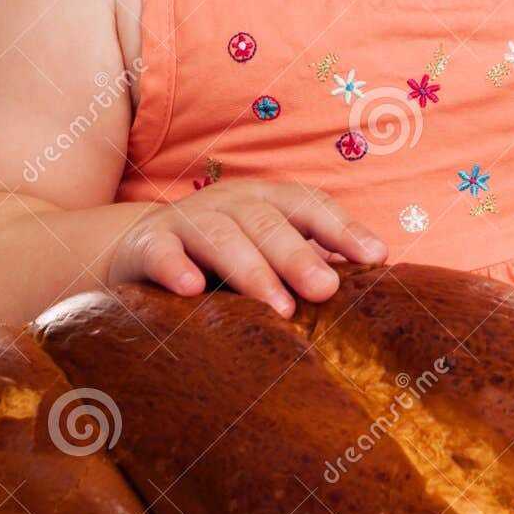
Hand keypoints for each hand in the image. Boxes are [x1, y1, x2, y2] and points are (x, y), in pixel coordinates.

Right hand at [108, 179, 388, 317]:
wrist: (136, 253)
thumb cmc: (220, 262)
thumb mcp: (265, 257)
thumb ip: (309, 267)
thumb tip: (371, 293)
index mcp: (267, 203)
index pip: (310, 207)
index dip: (343, 229)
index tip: (376, 258)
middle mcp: (230, 203)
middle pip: (269, 223)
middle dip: (300, 256)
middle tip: (326, 291)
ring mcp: (186, 221)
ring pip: (221, 236)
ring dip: (251, 270)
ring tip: (277, 310)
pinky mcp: (146, 245)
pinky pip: (160, 252)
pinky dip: (174, 266)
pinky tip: (191, 290)